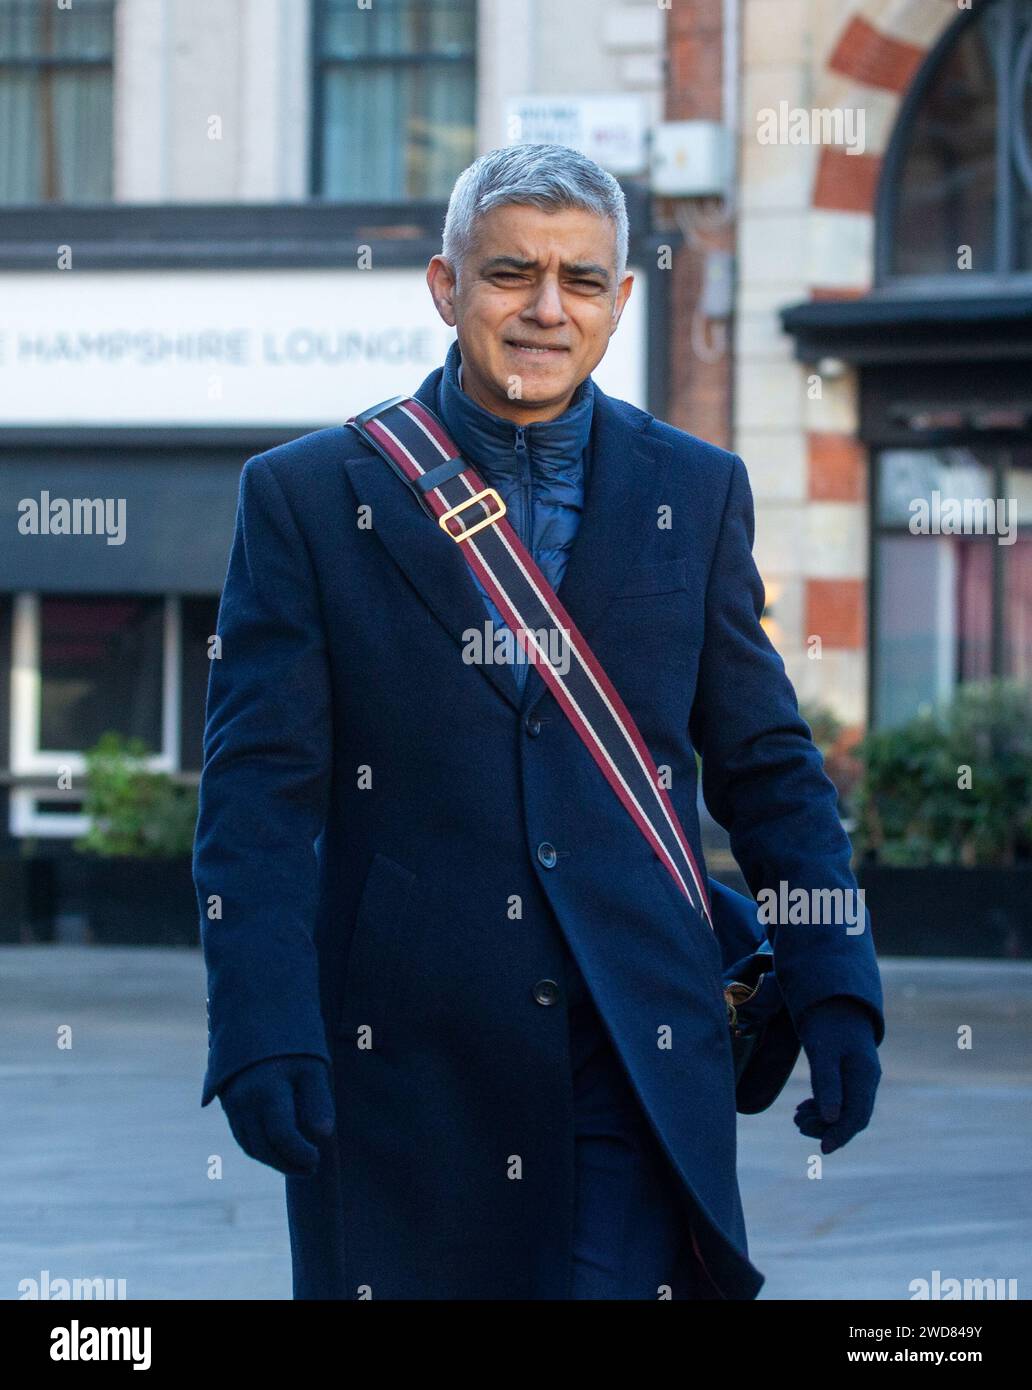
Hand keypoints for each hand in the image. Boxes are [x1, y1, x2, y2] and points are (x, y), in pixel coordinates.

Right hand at [219, 1054, 334, 1175]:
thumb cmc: (293, 1045)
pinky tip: (280, 1152)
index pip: (282, 1135)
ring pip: (250, 1146)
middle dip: (288, 1164)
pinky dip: (260, 1150)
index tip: (317, 1159)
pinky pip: (242, 1137)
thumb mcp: (313, 1066)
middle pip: (263, 1147)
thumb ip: (318, 1101)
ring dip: (274, 1161)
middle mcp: (244, 1099)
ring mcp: (232, 1103)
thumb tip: (323, 1135)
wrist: (256, 1021)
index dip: (300, 1154)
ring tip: (299, 1166)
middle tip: (312, 1169)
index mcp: (268, 1088)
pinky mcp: (228, 1105)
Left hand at [794, 997, 880, 1153]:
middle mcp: (867, 1079)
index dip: (841, 1134)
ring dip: (822, 1118)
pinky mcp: (849, 1074)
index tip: (823, 1148)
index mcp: (865, 1075)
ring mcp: (860, 1077)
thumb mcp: (822, 1051)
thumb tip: (830, 1118)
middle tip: (798, 1124)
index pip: (857, 1115)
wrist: (833, 999)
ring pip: (845, 1109)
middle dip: (826, 1126)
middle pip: (852, 1116)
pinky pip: (840, 1099)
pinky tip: (804, 1108)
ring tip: (797, 1119)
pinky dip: (823, 1106)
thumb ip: (827, 1084)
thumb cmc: (826, 1023)